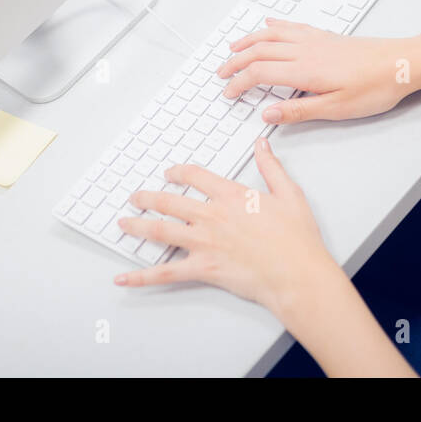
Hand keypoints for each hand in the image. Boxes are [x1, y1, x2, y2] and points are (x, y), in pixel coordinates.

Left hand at [114, 139, 339, 319]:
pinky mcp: (202, 269)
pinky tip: (124, 277)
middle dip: (148, 198)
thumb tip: (262, 144)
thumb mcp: (289, 194)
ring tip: (123, 223)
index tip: (170, 173)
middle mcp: (212, 216)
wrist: (297, 273)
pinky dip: (141, 276)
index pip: (195, 176)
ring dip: (137, 226)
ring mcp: (204, 243)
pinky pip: (165, 272)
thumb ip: (271, 167)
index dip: (178, 172)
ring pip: (160, 231)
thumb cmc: (296, 239)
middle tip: (135, 197)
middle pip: (169, 202)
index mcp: (231, 196)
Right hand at [217, 18, 413, 124]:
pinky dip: (275, 25)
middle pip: (259, 51)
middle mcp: (305, 50)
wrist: (402, 63)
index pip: (259, 74)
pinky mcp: (326, 36)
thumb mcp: (336, 109)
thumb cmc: (376, 86)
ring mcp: (315, 40)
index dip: (238, 83)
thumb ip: (299, 110)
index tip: (228, 93)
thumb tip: (267, 113)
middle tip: (221, 73)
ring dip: (248, 40)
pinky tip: (270, 24)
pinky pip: (292, 26)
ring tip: (234, 47)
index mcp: (304, 70)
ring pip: (271, 35)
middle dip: (235, 61)